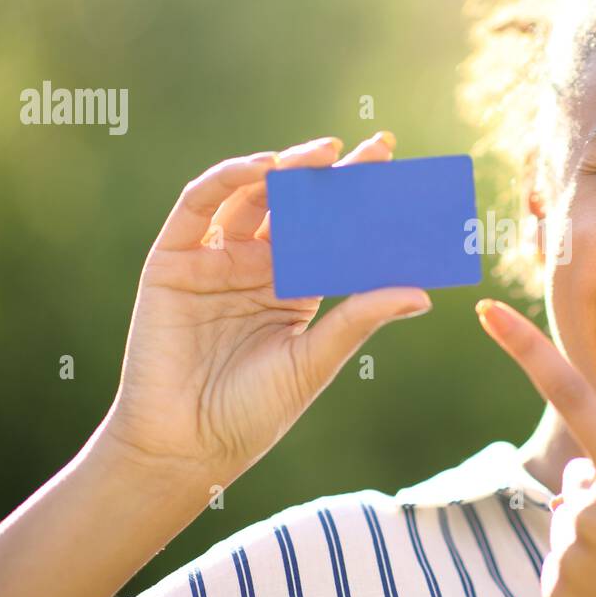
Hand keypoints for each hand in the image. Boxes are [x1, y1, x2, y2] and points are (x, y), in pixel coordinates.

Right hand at [98, 132, 432, 486]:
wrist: (186, 448)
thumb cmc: (251, 414)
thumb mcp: (314, 361)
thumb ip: (359, 319)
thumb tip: (422, 293)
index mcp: (293, 288)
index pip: (333, 232)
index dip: (362, 201)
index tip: (400, 174)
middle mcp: (255, 267)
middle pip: (299, 207)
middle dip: (336, 174)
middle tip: (378, 149)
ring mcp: (214, 261)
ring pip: (253, 197)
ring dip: (289, 169)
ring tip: (327, 154)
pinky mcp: (173, 261)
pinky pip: (199, 207)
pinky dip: (228, 179)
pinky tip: (264, 167)